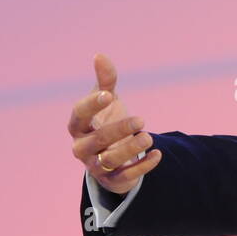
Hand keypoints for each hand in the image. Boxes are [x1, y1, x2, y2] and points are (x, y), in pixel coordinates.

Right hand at [67, 53, 161, 195]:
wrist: (113, 154)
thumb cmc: (105, 121)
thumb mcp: (106, 100)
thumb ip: (105, 80)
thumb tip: (99, 55)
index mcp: (78, 126)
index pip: (79, 115)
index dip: (91, 105)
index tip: (107, 94)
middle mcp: (82, 147)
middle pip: (96, 140)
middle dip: (118, 130)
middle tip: (141, 120)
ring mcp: (96, 165)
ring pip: (109, 160)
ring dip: (130, 149)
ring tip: (148, 137)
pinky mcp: (113, 180)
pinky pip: (125, 176)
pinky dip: (142, 167)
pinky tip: (157, 154)